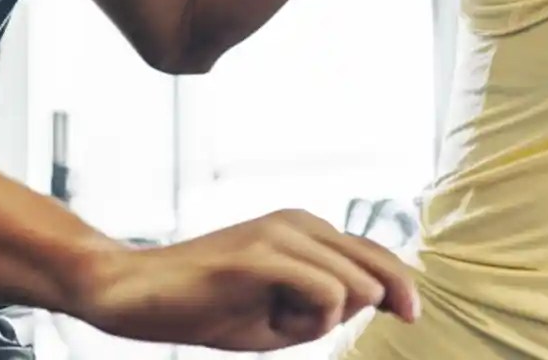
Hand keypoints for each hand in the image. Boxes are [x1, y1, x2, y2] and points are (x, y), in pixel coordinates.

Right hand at [73, 209, 419, 350]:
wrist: (136, 294)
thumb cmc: (207, 306)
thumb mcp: (280, 312)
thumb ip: (328, 304)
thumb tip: (373, 298)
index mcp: (304, 229)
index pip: (374, 253)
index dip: (400, 286)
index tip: (410, 313)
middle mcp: (298, 221)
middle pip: (378, 267)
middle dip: (368, 308)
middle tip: (302, 326)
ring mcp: (280, 234)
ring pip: (356, 286)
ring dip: (323, 322)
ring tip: (270, 319)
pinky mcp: (262, 255)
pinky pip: (328, 294)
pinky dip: (311, 321)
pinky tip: (271, 319)